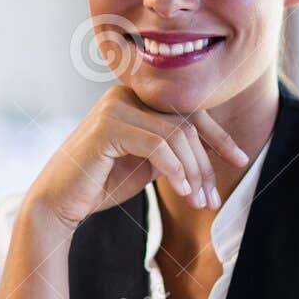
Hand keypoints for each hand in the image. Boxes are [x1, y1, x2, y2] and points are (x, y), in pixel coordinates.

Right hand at [23, 86, 249, 232]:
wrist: (59, 202)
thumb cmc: (99, 184)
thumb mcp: (146, 163)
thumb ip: (171, 150)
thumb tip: (210, 151)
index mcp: (135, 99)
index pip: (188, 111)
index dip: (218, 135)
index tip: (239, 159)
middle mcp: (125, 95)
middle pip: (186, 124)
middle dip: (205, 164)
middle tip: (212, 199)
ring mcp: (115, 107)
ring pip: (176, 135)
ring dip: (194, 172)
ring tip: (199, 202)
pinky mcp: (108, 127)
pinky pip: (157, 145)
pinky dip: (176, 170)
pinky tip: (182, 192)